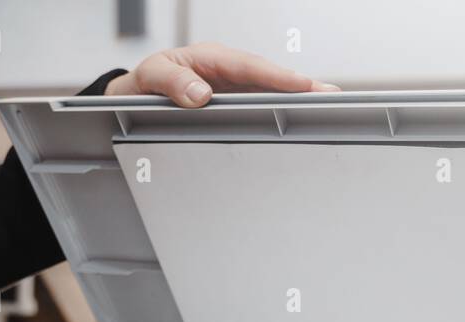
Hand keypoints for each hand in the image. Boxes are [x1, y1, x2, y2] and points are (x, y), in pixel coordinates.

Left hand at [105, 42, 339, 107]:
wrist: (132, 97)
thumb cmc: (141, 85)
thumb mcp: (149, 77)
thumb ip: (171, 82)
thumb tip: (199, 94)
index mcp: (210, 58)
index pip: (248, 66)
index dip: (276, 76)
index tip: (300, 84)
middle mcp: (225, 71)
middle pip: (268, 77)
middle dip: (300, 85)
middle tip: (332, 95)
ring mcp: (231, 88)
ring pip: (268, 92)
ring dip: (297, 99)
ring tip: (327, 107)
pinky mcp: (232, 104)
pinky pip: (259, 105)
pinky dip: (281, 110)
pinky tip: (300, 119)